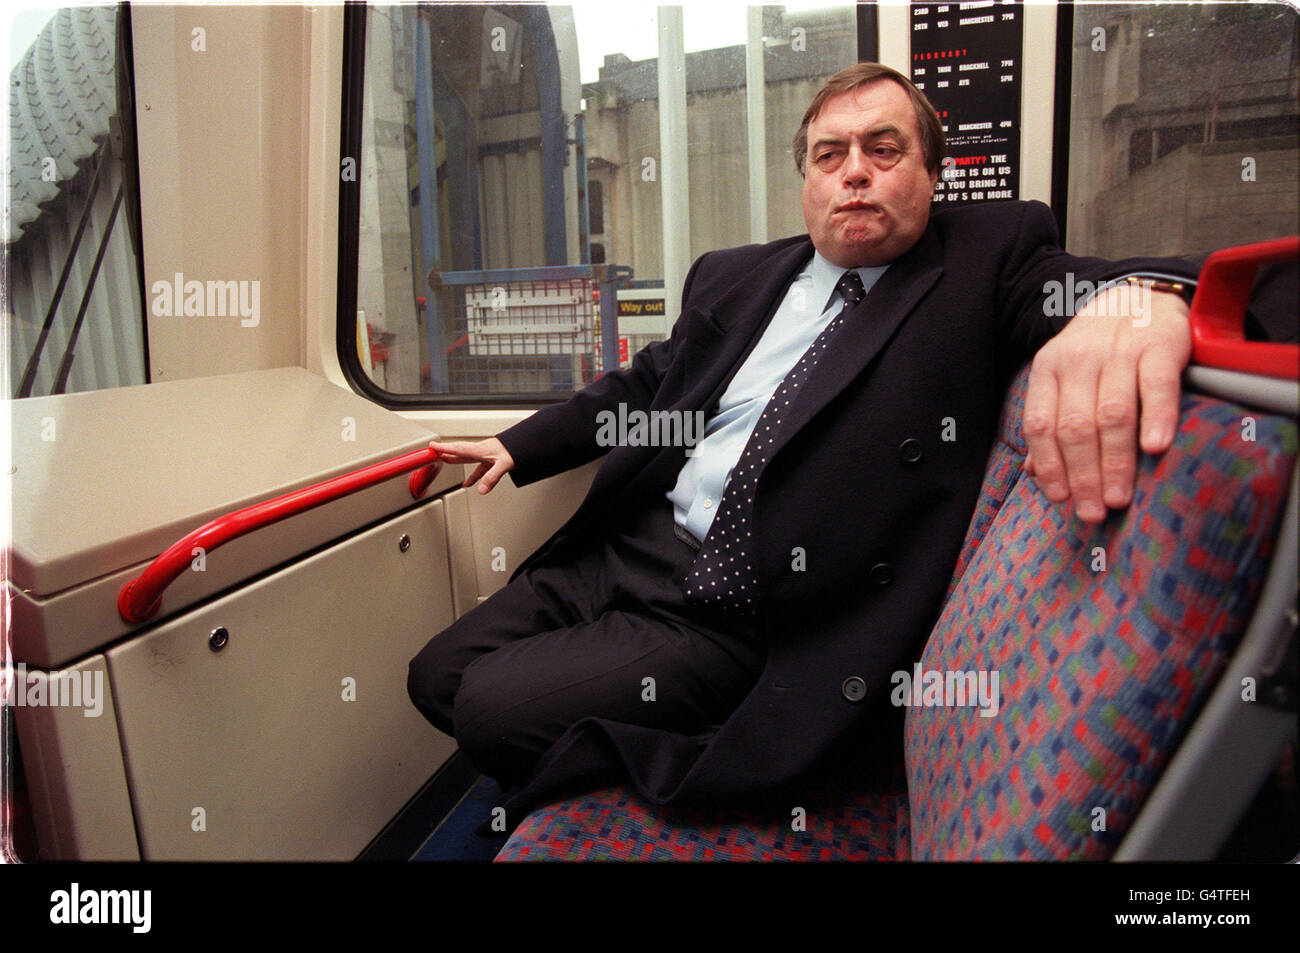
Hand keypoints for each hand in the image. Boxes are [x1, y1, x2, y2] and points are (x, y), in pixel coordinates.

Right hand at [429, 437, 514, 494]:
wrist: (525, 444)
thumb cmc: (515, 450)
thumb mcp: (504, 465)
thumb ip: (491, 478)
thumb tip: (481, 489)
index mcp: (481, 450)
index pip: (459, 449)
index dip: (445, 448)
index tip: (433, 447)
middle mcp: (482, 450)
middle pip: (460, 452)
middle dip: (446, 452)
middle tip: (433, 451)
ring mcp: (486, 455)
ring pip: (467, 459)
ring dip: (456, 461)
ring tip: (446, 462)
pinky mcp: (492, 460)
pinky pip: (479, 468)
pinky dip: (473, 475)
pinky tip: (470, 483)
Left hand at [1023, 284, 1191, 523]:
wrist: (1136, 295)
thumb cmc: (1098, 351)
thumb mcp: (1063, 378)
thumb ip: (1050, 422)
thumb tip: (1034, 473)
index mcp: (1048, 369)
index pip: (1041, 425)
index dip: (1050, 466)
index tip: (1061, 500)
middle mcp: (1079, 360)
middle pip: (1076, 427)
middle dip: (1083, 475)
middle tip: (1092, 511)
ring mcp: (1118, 351)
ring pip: (1112, 414)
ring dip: (1116, 461)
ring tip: (1119, 497)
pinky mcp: (1159, 344)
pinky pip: (1156, 385)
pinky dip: (1157, 418)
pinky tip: (1156, 448)